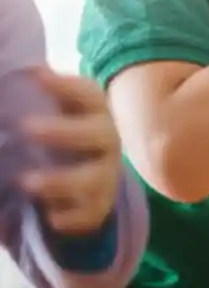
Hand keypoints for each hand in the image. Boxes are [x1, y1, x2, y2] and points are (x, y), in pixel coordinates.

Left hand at [20, 70, 121, 235]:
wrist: (91, 178)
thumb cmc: (65, 135)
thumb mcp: (56, 112)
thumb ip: (38, 95)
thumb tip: (23, 70)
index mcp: (94, 113)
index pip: (89, 95)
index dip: (66, 86)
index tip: (37, 76)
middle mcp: (107, 141)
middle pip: (98, 134)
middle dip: (63, 132)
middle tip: (25, 128)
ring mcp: (105, 175)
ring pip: (93, 178)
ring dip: (61, 180)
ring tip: (25, 182)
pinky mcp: (98, 207)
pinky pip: (90, 215)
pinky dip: (71, 218)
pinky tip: (49, 217)